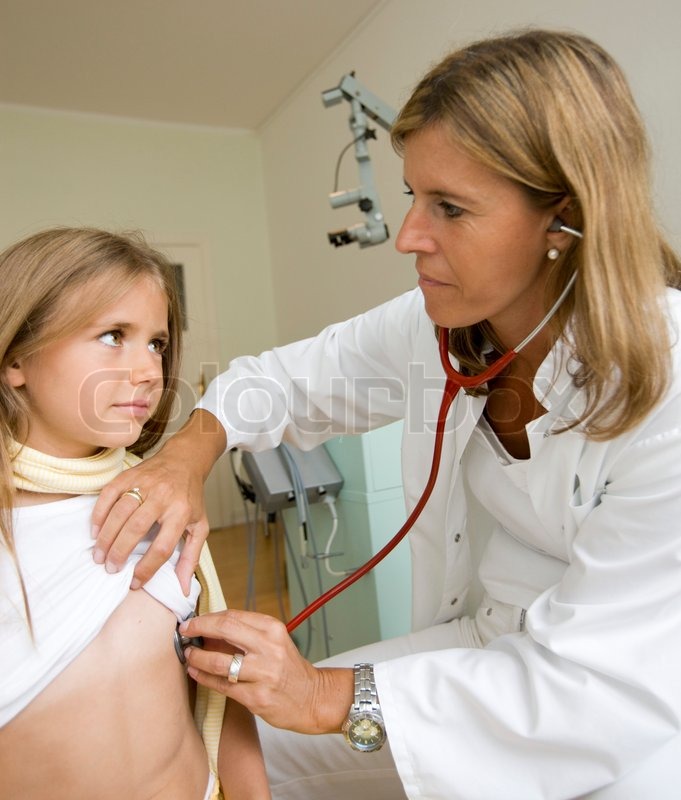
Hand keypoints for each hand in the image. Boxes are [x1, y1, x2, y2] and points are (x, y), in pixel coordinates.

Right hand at [91, 410, 225, 592]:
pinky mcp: (130, 474)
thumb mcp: (199, 526)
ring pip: (120, 512)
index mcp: (182, 512)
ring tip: (99, 556)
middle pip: (136, 528)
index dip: (148, 568)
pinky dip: (99, 513)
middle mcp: (163, 496)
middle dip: (120, 552)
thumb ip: (191, 557)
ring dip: (106, 536)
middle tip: (110, 569)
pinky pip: (109, 494)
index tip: (135, 582)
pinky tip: (95, 531)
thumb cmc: (191, 498)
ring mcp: (145, 483)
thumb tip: (183, 588)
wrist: (184, 460)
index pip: (163, 546)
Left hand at [180, 610, 353, 734]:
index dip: (207, 618)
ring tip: (189, 656)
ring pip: (220, 661)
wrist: (311, 698)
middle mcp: (269, 648)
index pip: (233, 616)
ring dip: (197, 658)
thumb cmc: (288, 668)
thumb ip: (247, 632)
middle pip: (226, 629)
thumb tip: (209, 627)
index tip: (193, 622)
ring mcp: (264, 674)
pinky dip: (204, 679)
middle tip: (184, 632)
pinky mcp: (257, 697)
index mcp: (273, 629)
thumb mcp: (274, 641)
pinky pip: (223, 686)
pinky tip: (196, 674)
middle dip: (198, 628)